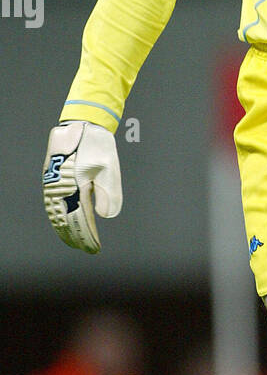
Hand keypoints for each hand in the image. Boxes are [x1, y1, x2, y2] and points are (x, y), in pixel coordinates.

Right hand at [42, 121, 122, 252]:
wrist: (81, 125)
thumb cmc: (97, 146)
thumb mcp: (109, 167)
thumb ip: (108, 192)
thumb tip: (104, 216)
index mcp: (75, 185)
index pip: (79, 219)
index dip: (86, 236)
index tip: (94, 248)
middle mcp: (60, 187)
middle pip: (65, 220)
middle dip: (75, 236)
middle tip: (86, 249)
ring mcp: (52, 184)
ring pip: (56, 213)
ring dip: (64, 229)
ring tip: (73, 242)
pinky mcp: (51, 180)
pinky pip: (52, 204)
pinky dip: (57, 217)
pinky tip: (62, 224)